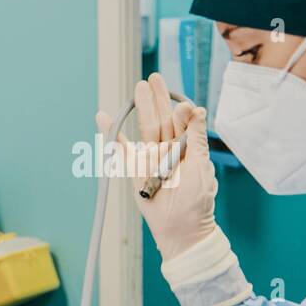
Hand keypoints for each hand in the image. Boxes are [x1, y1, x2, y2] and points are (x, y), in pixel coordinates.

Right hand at [97, 72, 217, 262]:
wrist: (180, 226)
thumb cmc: (197, 199)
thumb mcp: (202, 165)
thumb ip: (196, 136)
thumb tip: (196, 108)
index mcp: (186, 147)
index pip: (181, 120)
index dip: (177, 105)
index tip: (177, 98)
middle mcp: (167, 149)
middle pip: (161, 118)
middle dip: (156, 98)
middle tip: (151, 78)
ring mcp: (149, 157)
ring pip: (144, 128)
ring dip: (140, 108)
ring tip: (137, 88)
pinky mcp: (132, 169)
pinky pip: (119, 148)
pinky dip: (111, 132)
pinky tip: (103, 116)